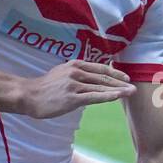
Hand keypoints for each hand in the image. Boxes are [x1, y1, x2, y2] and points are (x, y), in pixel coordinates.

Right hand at [21, 60, 136, 118]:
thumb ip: (76, 74)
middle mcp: (76, 72)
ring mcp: (74, 85)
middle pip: (103, 77)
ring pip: (101, 87)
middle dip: (120, 82)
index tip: (125, 78)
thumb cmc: (44, 87)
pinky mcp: (72, 98)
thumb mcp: (61, 73)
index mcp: (75, 65)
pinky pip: (93, 96)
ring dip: (118, 90)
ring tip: (130, 93)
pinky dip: (107, 96)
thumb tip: (89, 78)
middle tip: (133, 87)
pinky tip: (117, 97)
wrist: (28, 95)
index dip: (115, 73)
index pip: (100, 68)